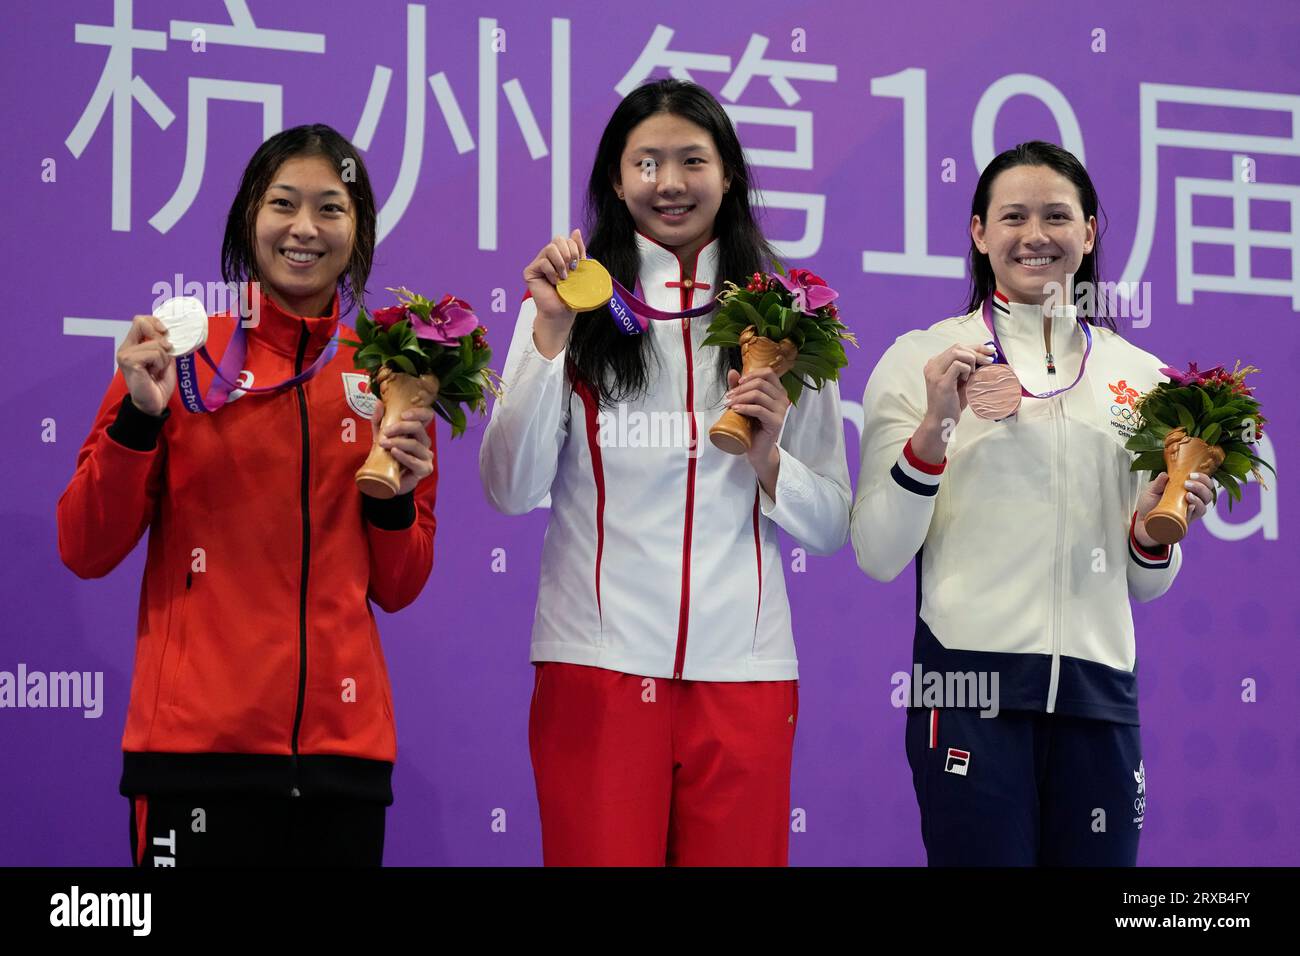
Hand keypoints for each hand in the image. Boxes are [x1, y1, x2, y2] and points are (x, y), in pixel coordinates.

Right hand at [117, 314, 176, 416]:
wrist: (154, 404)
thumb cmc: (158, 384)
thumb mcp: (164, 360)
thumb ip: (163, 345)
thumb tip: (168, 333)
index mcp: (133, 345)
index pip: (140, 321)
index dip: (155, 322)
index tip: (165, 332)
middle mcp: (126, 348)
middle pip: (142, 323)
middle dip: (160, 339)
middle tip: (164, 355)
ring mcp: (125, 355)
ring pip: (155, 344)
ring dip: (163, 358)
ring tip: (156, 371)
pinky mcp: (129, 362)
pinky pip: (154, 354)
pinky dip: (160, 364)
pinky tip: (153, 374)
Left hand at [370, 400, 435, 495]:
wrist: (387, 480)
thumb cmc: (386, 456)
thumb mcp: (380, 436)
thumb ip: (379, 421)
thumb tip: (378, 403)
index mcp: (417, 431)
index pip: (427, 416)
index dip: (419, 412)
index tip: (403, 414)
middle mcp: (425, 442)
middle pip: (419, 428)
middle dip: (401, 427)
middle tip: (386, 432)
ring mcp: (426, 456)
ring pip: (415, 444)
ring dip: (398, 442)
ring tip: (383, 444)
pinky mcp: (424, 469)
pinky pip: (415, 461)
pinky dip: (404, 456)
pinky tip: (394, 453)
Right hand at [524, 228, 585, 358]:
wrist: (562, 312)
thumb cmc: (571, 294)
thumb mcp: (580, 270)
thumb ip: (578, 250)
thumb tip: (576, 230)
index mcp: (560, 255)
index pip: (566, 239)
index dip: (574, 249)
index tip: (578, 265)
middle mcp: (548, 257)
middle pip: (557, 239)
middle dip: (568, 254)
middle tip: (572, 270)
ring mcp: (538, 263)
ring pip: (550, 248)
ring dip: (561, 263)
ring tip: (564, 277)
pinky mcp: (530, 271)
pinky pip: (543, 262)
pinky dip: (552, 272)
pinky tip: (554, 283)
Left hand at [725, 366, 789, 495]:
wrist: (757, 448)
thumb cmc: (752, 425)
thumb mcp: (744, 403)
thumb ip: (740, 387)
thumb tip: (732, 372)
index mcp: (777, 391)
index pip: (768, 373)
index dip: (752, 374)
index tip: (738, 382)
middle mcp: (782, 399)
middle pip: (761, 383)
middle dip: (741, 388)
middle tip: (728, 397)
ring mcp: (781, 411)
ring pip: (759, 395)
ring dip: (740, 398)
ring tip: (729, 404)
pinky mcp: (776, 422)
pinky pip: (759, 409)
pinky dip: (745, 408)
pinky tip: (735, 410)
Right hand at [912, 342, 996, 463]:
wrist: (941, 420)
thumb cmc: (951, 402)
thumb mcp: (960, 381)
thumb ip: (967, 368)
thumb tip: (986, 356)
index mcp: (935, 364)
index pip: (956, 347)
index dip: (975, 347)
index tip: (990, 351)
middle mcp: (932, 366)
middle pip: (957, 347)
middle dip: (976, 352)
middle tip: (988, 361)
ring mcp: (935, 373)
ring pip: (957, 352)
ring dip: (971, 360)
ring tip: (973, 373)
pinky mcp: (941, 382)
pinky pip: (958, 365)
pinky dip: (967, 370)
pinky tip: (967, 380)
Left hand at [1134, 471, 1215, 546]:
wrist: (1140, 522)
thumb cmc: (1149, 506)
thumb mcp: (1151, 491)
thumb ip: (1158, 483)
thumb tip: (1165, 475)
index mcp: (1186, 491)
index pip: (1204, 484)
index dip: (1203, 478)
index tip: (1192, 474)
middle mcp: (1191, 502)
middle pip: (1208, 494)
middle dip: (1201, 486)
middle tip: (1188, 483)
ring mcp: (1188, 513)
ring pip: (1204, 506)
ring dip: (1199, 498)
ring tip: (1187, 494)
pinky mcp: (1184, 524)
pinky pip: (1195, 518)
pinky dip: (1194, 510)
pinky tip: (1189, 505)